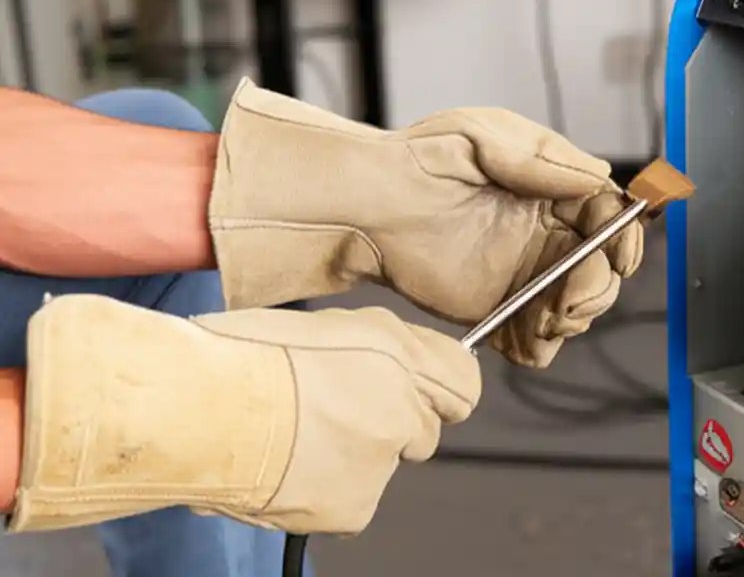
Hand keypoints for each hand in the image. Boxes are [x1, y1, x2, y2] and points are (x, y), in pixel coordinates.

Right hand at [11, 295, 479, 535]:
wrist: (194, 412)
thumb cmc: (238, 358)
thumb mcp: (325, 325)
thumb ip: (385, 345)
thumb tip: (417, 363)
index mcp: (397, 348)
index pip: (462, 381)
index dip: (434, 388)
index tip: (413, 391)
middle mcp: (403, 404)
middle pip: (424, 429)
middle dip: (389, 425)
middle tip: (327, 413)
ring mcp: (382, 458)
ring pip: (380, 468)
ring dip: (349, 459)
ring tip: (291, 439)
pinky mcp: (356, 505)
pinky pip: (352, 503)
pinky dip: (323, 494)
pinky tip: (287, 470)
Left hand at [208, 78, 643, 366]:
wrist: (367, 204)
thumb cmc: (418, 158)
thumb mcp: (481, 136)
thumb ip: (542, 158)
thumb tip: (599, 175)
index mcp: (553, 190)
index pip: (609, 214)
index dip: (624, 235)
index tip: (620, 253)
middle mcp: (548, 234)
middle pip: (603, 267)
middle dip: (600, 286)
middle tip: (573, 296)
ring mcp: (526, 275)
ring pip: (578, 306)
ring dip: (575, 317)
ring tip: (548, 317)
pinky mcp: (499, 309)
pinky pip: (536, 338)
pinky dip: (540, 344)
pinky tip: (525, 337)